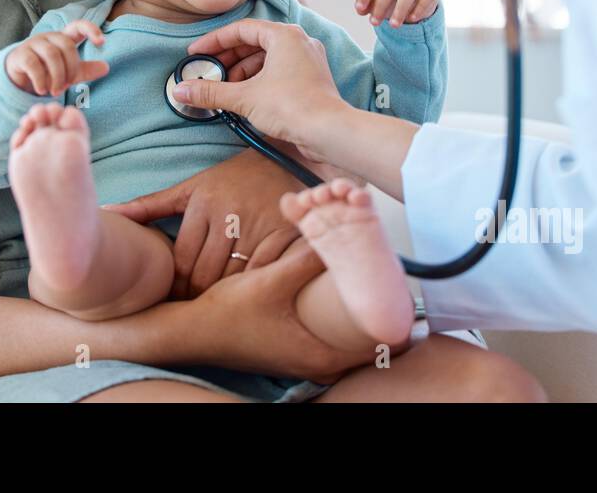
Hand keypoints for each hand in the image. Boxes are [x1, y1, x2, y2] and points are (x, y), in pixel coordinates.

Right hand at [4, 20, 109, 95]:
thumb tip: (106, 68)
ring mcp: (33, 44)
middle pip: (66, 46)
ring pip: (51, 54)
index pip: (78, 26)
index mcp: (64, 38)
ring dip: (57, 76)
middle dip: (70, 68)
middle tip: (68, 86)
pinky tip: (42, 90)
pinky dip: (40, 80)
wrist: (20, 77)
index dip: (91, 30)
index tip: (102, 42)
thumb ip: (86, 70)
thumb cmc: (48, 71)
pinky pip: (33, 64)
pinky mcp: (20, 55)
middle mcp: (49, 37)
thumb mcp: (70, 72)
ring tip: (56, 92)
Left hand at [101, 149, 307, 298]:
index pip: (182, 261)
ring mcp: (259, 224)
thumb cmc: (231, 179)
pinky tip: (248, 294)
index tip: (174, 299)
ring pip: (233, 280)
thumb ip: (149, 205)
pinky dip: (253, 288)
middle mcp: (229, 212)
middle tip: (193, 310)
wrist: (285, 158)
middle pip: (206, 275)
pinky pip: (262, 274)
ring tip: (218, 306)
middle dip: (196, 297)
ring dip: (224, 297)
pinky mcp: (285, 234)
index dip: (175, 287)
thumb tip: (105, 213)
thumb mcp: (190, 188)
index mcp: (203, 202)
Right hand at [172, 19, 350, 151]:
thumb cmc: (293, 106)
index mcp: (284, 35)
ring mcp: (307, 60)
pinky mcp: (311, 80)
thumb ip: (211, 92)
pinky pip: (278, 72)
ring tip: (225, 90)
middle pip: (254, 43)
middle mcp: (299, 42)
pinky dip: (259, 80)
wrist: (329, 132)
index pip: (241, 29)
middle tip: (208, 73)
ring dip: (242, 72)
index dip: (215, 41)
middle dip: (228, 59)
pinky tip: (245, 97)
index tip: (196, 53)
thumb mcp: (244, 97)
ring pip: (267, 59)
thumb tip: (181, 90)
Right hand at [180, 237, 379, 380]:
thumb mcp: (270, 281)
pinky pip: (332, 339)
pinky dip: (341, 322)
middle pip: (370, 346)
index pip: (382, 347)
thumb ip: (304, 259)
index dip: (398, 322)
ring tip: (372, 286)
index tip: (406, 295)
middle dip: (382, 316)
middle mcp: (318, 364)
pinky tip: (337, 297)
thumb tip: (333, 231)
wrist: (191, 333)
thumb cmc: (227, 315)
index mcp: (321, 355)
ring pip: (351, 343)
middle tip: (391, 283)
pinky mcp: (294, 351)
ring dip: (361, 319)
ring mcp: (306, 361)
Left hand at [355, 0, 439, 27]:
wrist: (417, 4)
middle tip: (374, 22)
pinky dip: (420, 7)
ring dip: (400, 8)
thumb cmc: (393, 1)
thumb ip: (369, 6)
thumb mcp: (379, 4)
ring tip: (393, 25)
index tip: (359, 10)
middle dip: (381, 4)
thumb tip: (361, 10)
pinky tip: (412, 19)